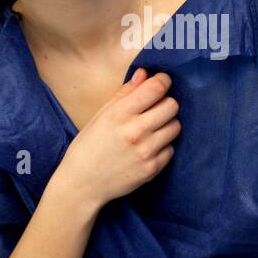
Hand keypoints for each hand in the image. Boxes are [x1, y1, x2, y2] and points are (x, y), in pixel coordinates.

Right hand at [60, 68, 180, 209]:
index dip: (163, 81)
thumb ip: (124, 93)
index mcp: (120, 113)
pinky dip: (163, 146)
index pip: (157, 88)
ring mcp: (146, 151)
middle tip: (155, 109)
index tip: (161, 82)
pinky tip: (148, 148)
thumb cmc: (88, 146)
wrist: (82, 184)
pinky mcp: (152, 169)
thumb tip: (144, 74)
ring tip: (152, 129)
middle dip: (165, 103)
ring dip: (166, 124)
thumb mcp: (100, 115)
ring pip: (175, 126)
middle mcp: (136, 131)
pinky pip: (171, 149)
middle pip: (172, 106)